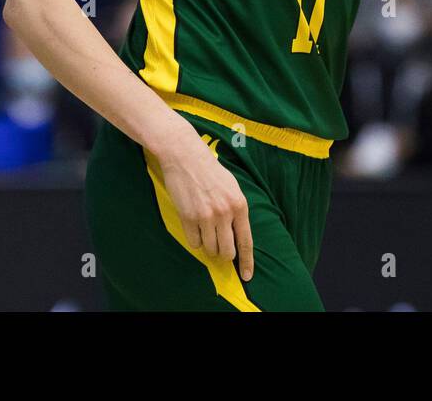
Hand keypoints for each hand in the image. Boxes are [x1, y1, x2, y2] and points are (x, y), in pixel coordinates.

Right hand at [156, 126, 254, 280]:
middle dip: (224, 253)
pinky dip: (195, 239)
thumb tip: (236, 235)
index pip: (246, 241)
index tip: (247, 276)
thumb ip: (236, 210)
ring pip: (210, 249)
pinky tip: (194, 225)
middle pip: (227, 251)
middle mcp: (225, 213)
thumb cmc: (210, 170)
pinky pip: (194, 243)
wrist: (184, 155)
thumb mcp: (232, 187)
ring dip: (208, 245)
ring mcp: (206, 216)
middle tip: (219, 245)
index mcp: (240, 205)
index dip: (247, 262)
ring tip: (205, 228)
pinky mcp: (188, 217)